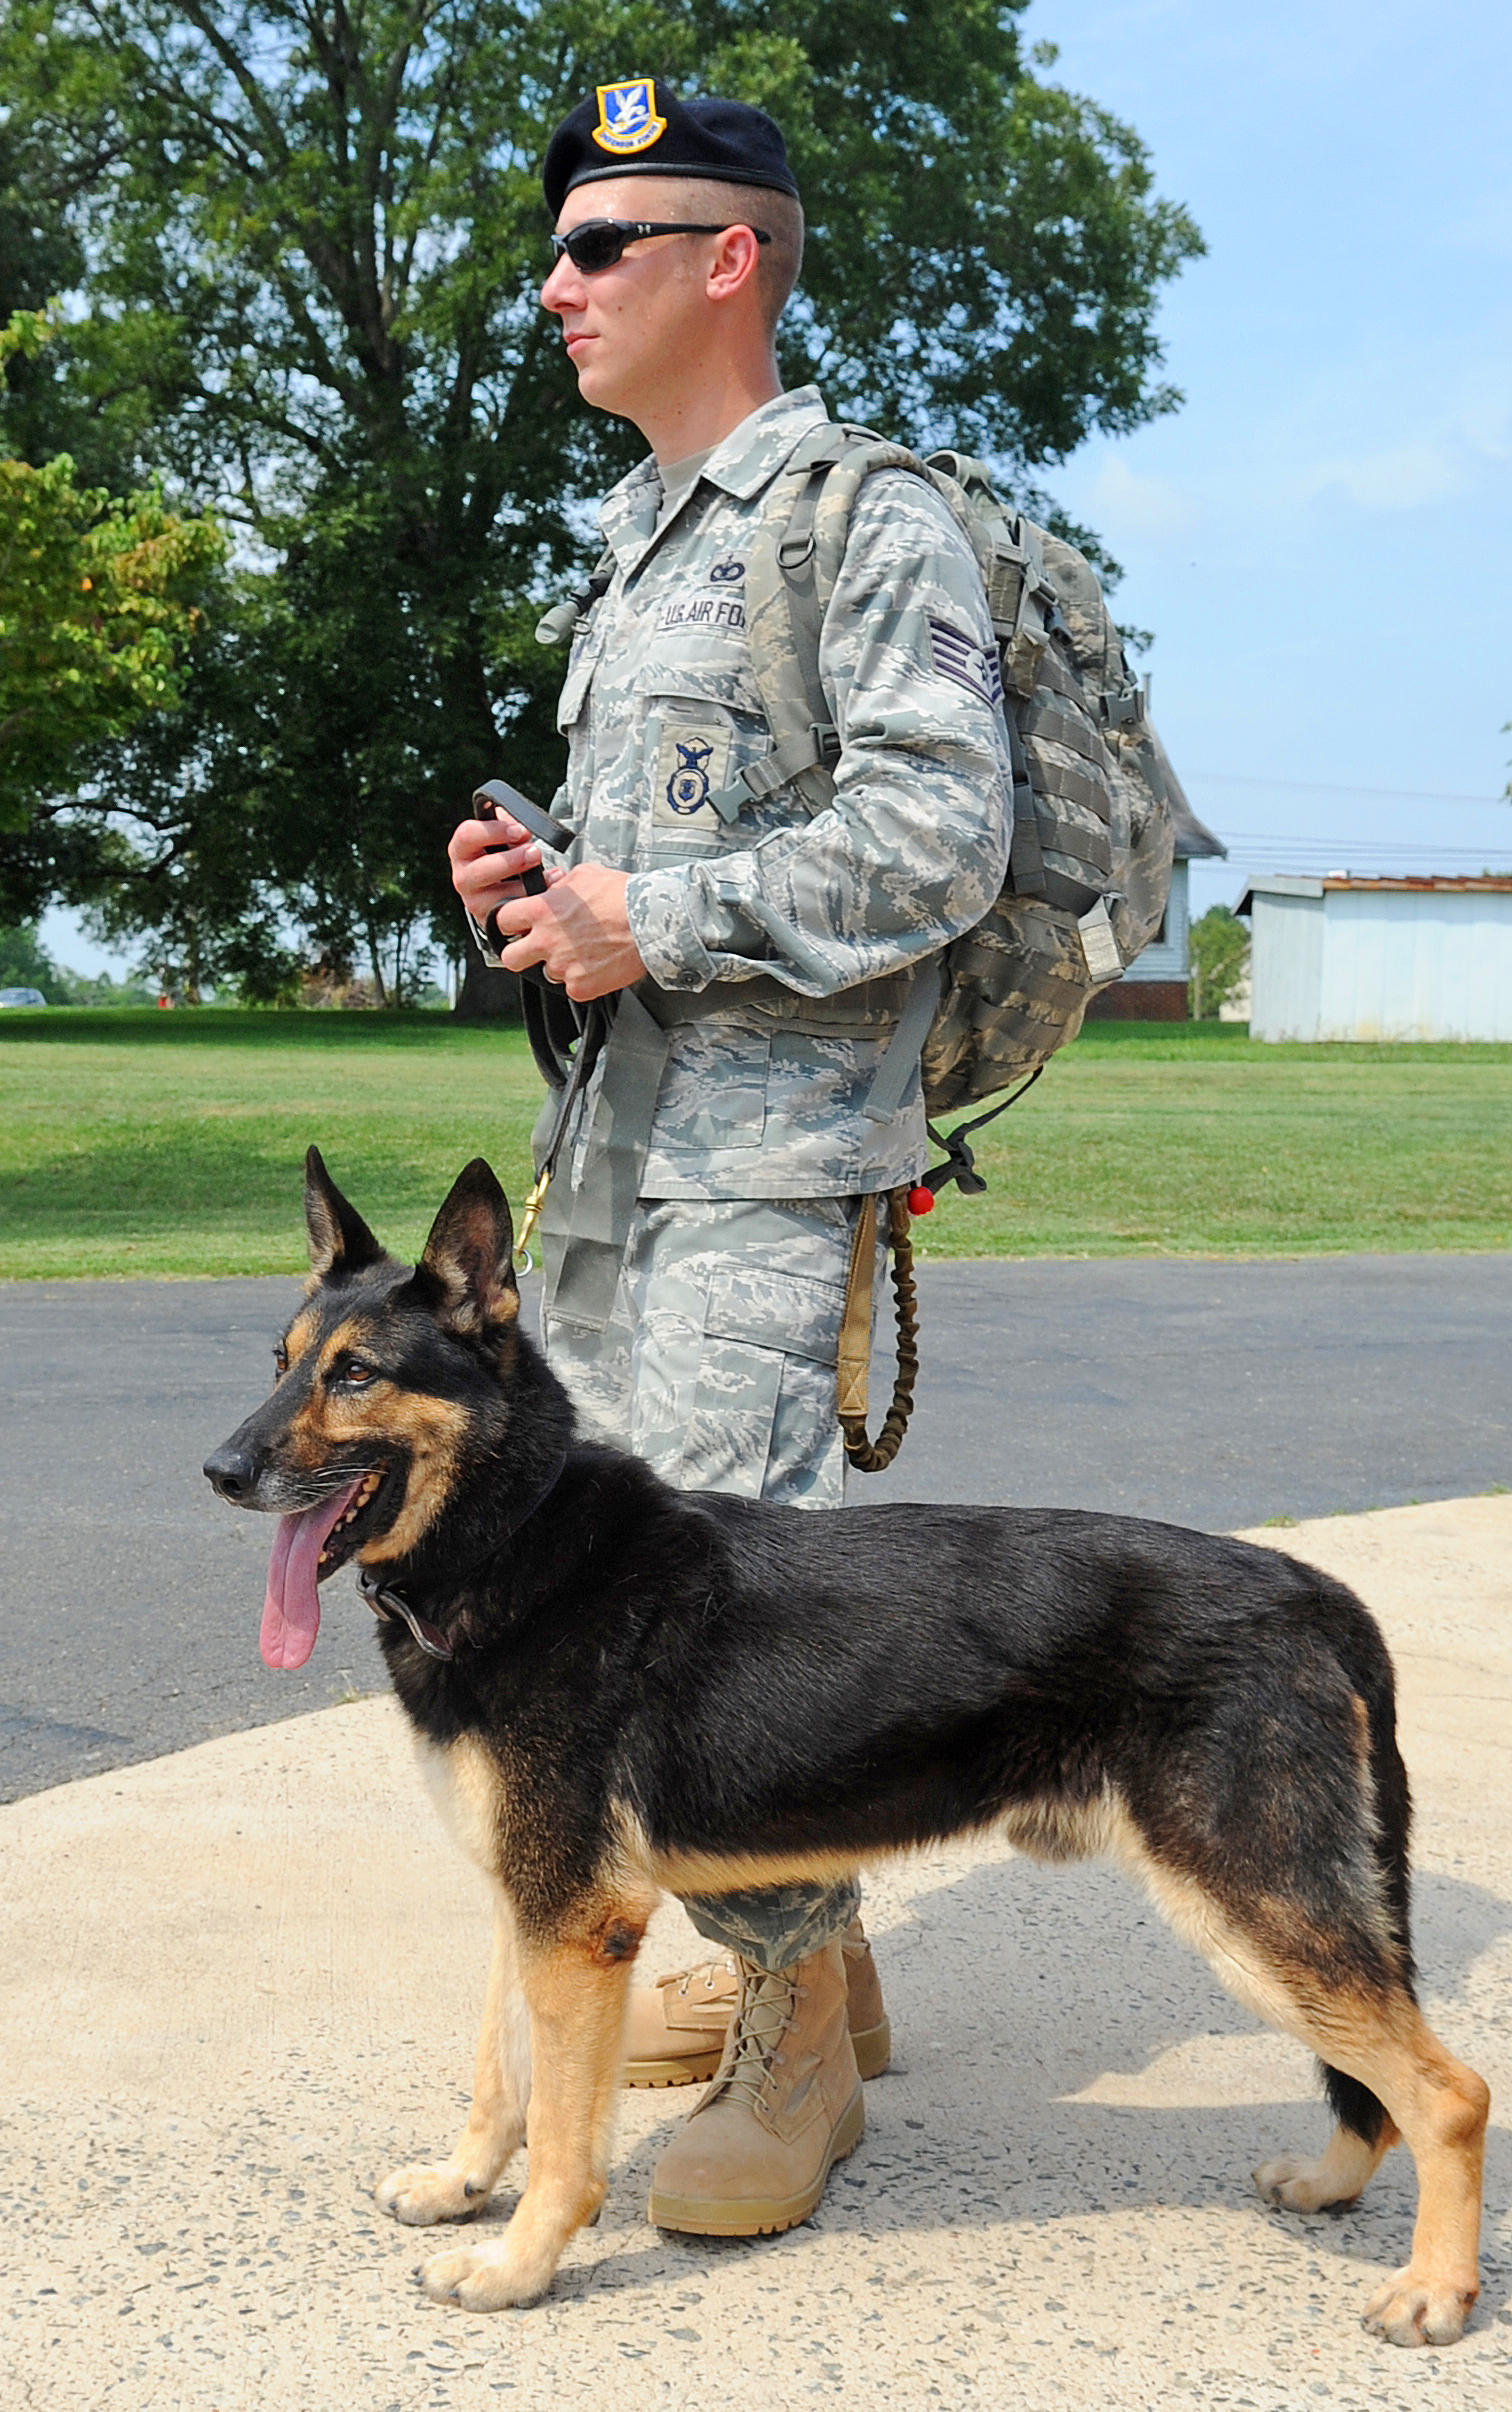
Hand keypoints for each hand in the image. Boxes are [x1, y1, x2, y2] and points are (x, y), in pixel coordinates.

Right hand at [449, 810, 564, 922]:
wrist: (505, 892)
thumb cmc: (503, 858)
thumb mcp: (502, 837)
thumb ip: (506, 824)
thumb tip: (514, 814)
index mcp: (462, 850)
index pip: (467, 835)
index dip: (495, 831)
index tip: (521, 831)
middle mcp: (462, 877)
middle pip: (480, 869)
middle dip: (511, 861)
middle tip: (535, 853)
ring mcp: (475, 902)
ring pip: (495, 896)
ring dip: (524, 884)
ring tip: (547, 873)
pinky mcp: (491, 921)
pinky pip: (512, 914)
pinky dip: (534, 900)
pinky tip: (550, 887)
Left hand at [493, 864, 645, 1000]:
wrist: (650, 921)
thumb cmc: (621, 895)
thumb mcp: (583, 875)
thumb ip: (558, 886)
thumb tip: (548, 888)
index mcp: (541, 911)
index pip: (501, 921)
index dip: (509, 922)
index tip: (518, 924)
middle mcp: (546, 941)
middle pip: (509, 958)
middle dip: (520, 953)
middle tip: (537, 947)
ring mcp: (562, 967)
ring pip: (545, 973)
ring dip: (557, 965)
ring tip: (581, 952)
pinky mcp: (580, 986)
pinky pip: (571, 987)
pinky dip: (581, 979)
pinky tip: (596, 964)